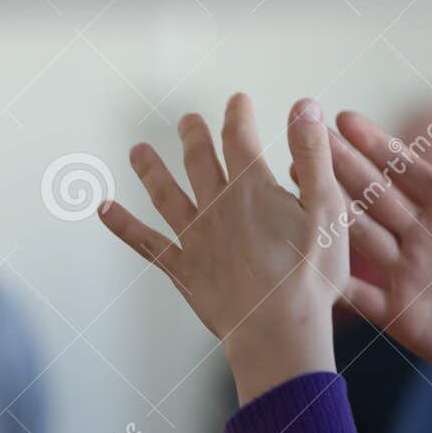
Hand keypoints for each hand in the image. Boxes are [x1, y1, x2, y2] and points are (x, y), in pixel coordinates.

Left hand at [98, 95, 347, 401]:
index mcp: (253, 189)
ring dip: (150, 170)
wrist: (279, 332)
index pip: (240, 139)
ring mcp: (196, 239)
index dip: (237, 115)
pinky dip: (123, 225)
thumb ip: (313, 154)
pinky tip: (103, 209)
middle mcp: (217, 207)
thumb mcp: (328, 209)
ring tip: (137, 151)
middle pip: (200, 161)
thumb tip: (303, 106)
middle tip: (187, 120)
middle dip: (194, 136)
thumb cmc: (311, 275)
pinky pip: (146, 243)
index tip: (236, 100)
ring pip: (166, 195)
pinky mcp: (185, 271)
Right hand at [329, 111, 431, 399]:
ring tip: (294, 178)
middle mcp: (421, 238)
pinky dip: (330, 276)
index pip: (404, 171)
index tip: (342, 118)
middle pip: (372, 196)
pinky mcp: (400, 315)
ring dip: (326, 209)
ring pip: (357, 235)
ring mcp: (407, 275)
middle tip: (304, 137)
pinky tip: (301, 254)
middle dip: (339, 166)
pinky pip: (358, 294)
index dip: (375, 145)